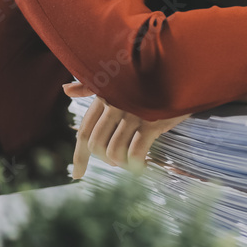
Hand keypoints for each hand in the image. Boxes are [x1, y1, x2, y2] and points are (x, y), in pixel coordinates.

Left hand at [63, 82, 190, 178]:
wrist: (180, 72)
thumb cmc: (148, 78)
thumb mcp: (118, 81)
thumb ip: (90, 87)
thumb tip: (66, 89)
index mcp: (104, 96)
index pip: (84, 131)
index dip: (78, 156)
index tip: (77, 174)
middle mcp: (115, 105)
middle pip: (96, 144)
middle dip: (104, 159)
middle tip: (116, 162)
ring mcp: (133, 114)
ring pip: (114, 151)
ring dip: (121, 163)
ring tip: (131, 162)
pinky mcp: (152, 122)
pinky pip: (135, 152)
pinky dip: (136, 164)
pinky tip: (141, 165)